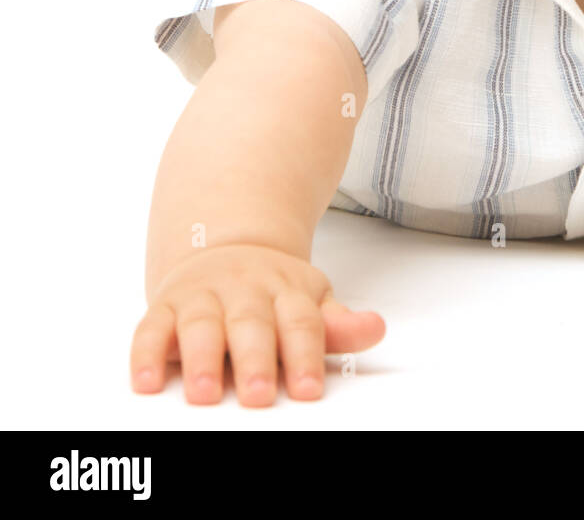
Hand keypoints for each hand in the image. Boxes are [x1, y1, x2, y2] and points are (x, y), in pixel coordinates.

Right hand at [130, 243, 384, 404]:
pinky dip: (145, 355)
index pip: (300, 322)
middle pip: (251, 324)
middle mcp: (243, 289)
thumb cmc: (273, 292)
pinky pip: (150, 329)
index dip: (305, 355)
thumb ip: (337, 324)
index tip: (309, 391)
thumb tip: (375, 329)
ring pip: (200, 325)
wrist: (226, 248)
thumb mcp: (310, 299)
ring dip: (202, 359)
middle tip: (258, 397)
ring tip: (205, 394)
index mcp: (286, 289)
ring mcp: (202, 296)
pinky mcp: (164, 306)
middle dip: (255, 360)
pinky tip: (147, 383)